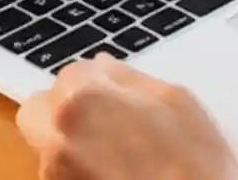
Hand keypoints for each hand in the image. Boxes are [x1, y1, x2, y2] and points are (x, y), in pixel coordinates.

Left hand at [17, 55, 237, 179]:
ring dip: (72, 139)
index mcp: (85, 100)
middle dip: (66, 106)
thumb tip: (106, 67)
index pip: (73, 72)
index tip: (119, 92)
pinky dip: (79, 169)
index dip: (98, 80)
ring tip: (119, 152)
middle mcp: (59, 138)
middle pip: (39, 107)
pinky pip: (60, 173)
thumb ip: (132, 79)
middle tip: (104, 116)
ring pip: (48, 143)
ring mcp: (55, 175)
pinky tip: (117, 173)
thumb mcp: (178, 103)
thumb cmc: (198, 167)